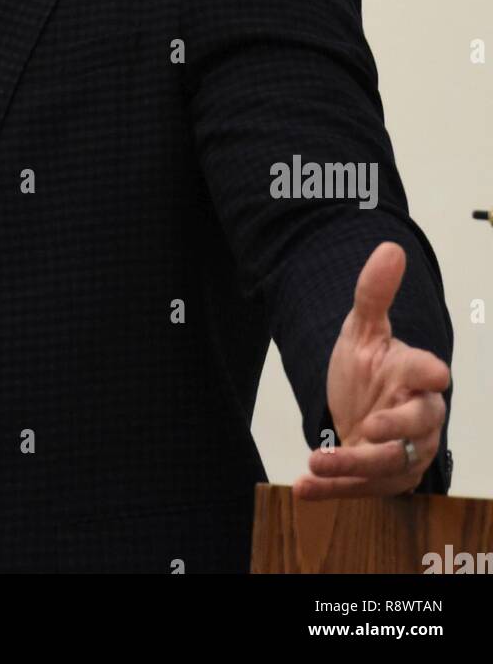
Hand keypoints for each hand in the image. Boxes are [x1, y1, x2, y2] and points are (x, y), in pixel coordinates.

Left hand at [292, 241, 449, 499]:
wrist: (359, 410)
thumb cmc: (370, 370)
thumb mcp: (363, 330)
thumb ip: (374, 293)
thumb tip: (390, 247)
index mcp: (414, 376)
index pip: (431, 373)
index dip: (432, 373)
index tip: (433, 373)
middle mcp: (415, 418)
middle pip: (419, 426)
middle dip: (397, 430)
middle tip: (369, 427)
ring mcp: (400, 452)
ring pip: (387, 463)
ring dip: (351, 465)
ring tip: (315, 462)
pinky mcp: (379, 479)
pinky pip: (358, 488)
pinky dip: (330, 490)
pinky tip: (302, 488)